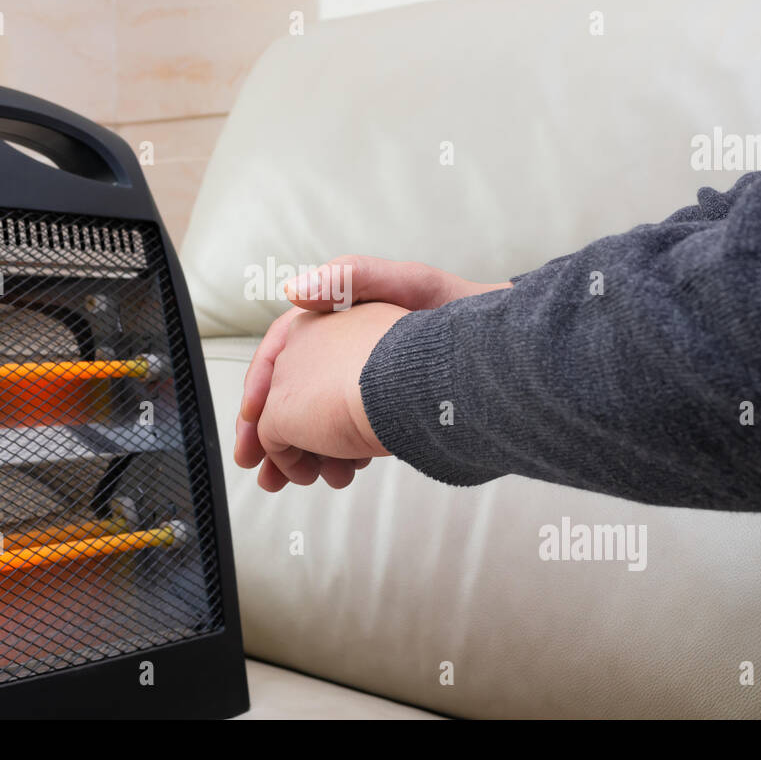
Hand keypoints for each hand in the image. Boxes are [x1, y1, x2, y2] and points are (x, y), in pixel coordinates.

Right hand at [234, 255, 510, 489]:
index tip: (251, 429)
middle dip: (271, 434)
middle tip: (262, 473)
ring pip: (315, 416)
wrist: (509, 346)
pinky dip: (338, 453)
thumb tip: (294, 290)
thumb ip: (352, 277)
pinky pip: (346, 430)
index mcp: (334, 313)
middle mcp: (341, 345)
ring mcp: (361, 377)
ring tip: (300, 482)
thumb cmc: (463, 307)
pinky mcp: (384, 402)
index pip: (279, 352)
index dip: (259, 391)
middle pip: (289, 390)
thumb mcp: (409, 283)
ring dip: (301, 451)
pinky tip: (343, 473)